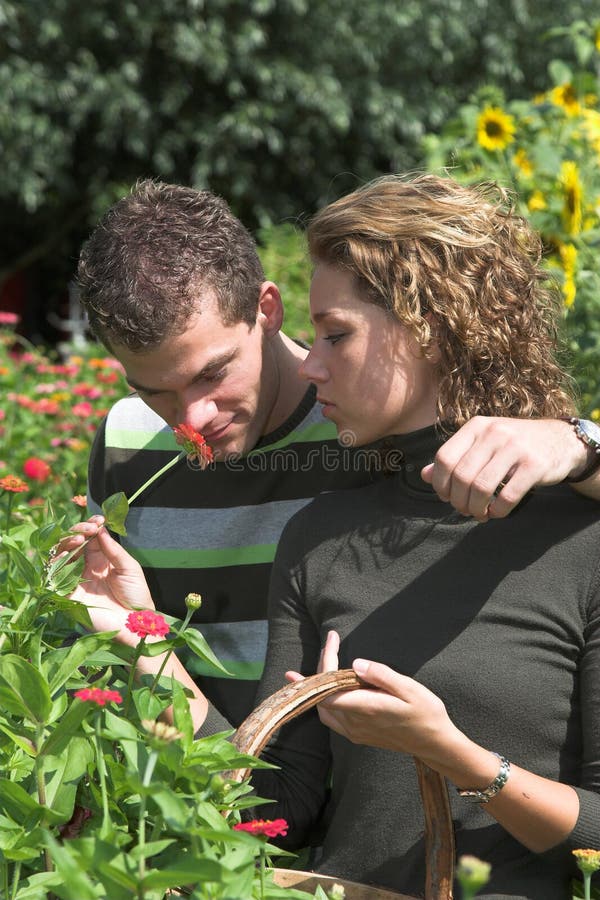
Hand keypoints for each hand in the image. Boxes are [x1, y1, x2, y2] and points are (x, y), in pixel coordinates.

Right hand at [59, 516, 154, 636]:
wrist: (134, 624)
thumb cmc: (136, 596)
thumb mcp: (129, 567)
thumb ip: (113, 550)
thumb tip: (100, 529)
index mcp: (101, 561)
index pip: (89, 539)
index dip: (91, 526)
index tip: (99, 520)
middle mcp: (85, 568)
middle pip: (72, 544)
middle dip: (78, 531)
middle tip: (90, 528)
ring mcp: (76, 580)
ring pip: (61, 556)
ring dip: (68, 543)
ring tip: (80, 538)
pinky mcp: (68, 595)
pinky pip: (56, 576)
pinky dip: (59, 562)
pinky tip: (69, 554)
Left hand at [287, 631, 457, 762]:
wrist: (433, 743)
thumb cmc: (425, 713)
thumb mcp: (409, 688)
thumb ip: (381, 675)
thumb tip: (356, 663)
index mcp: (366, 708)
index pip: (329, 688)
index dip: (325, 663)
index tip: (332, 640)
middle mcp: (355, 723)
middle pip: (322, 696)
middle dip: (322, 668)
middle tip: (329, 645)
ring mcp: (355, 732)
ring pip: (324, 708)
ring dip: (321, 685)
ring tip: (326, 660)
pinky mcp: (357, 735)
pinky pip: (331, 718)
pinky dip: (326, 700)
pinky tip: (332, 686)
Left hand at [421, 416, 586, 520]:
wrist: (560, 440)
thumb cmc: (512, 446)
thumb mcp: (482, 444)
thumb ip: (454, 458)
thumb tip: (425, 476)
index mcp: (476, 426)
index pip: (444, 458)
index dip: (440, 483)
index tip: (446, 497)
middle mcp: (494, 433)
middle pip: (461, 476)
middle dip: (458, 501)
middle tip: (464, 510)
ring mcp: (516, 447)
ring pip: (482, 488)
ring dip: (476, 509)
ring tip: (479, 514)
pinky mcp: (535, 465)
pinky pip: (507, 496)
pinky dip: (498, 511)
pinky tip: (497, 513)